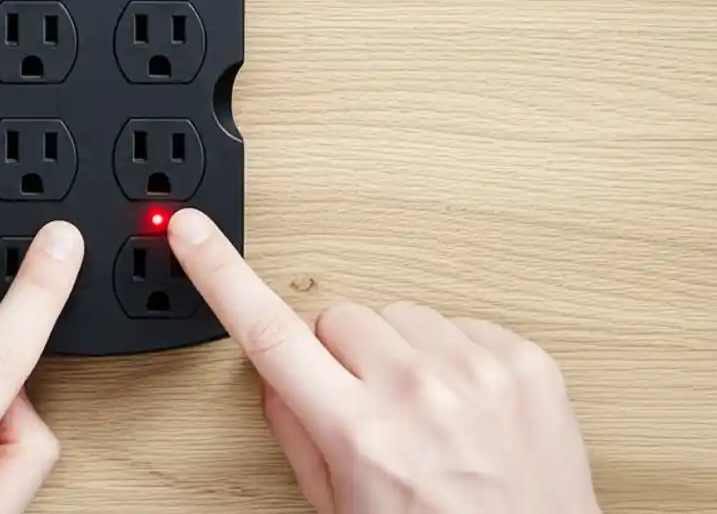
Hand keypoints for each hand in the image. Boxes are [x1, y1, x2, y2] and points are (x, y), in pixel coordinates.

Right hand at [168, 209, 599, 513]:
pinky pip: (459, 323)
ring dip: (396, 352)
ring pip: (397, 314)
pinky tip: (458, 404)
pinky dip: (450, 356)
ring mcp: (479, 372)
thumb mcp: (341, 510)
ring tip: (419, 411)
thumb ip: (298, 436)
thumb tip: (278, 378)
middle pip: (337, 317)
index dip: (221, 273)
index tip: (192, 231)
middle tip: (360, 406)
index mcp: (360, 434)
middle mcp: (419, 394)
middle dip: (336, 355)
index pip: (269, 333)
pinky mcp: (524, 362)